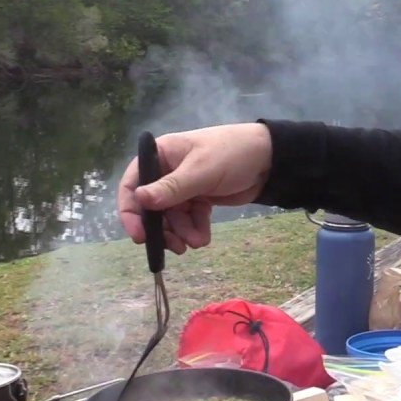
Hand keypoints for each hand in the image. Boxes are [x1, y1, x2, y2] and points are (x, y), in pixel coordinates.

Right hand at [116, 122, 271, 253]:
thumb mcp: (201, 171)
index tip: (139, 235)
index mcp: (160, 155)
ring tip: (195, 243)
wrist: (268, 160)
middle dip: (162, 228)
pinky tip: (202, 239)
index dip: (131, 211)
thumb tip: (139, 199)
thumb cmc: (232, 154)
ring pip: (172, 217)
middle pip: (152, 207)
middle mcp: (167, 171)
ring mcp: (183, 187)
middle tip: (173, 247)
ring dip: (181, 232)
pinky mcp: (199, 199)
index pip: (133, 184)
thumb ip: (171, 188)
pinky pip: (189, 219)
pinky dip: (194, 230)